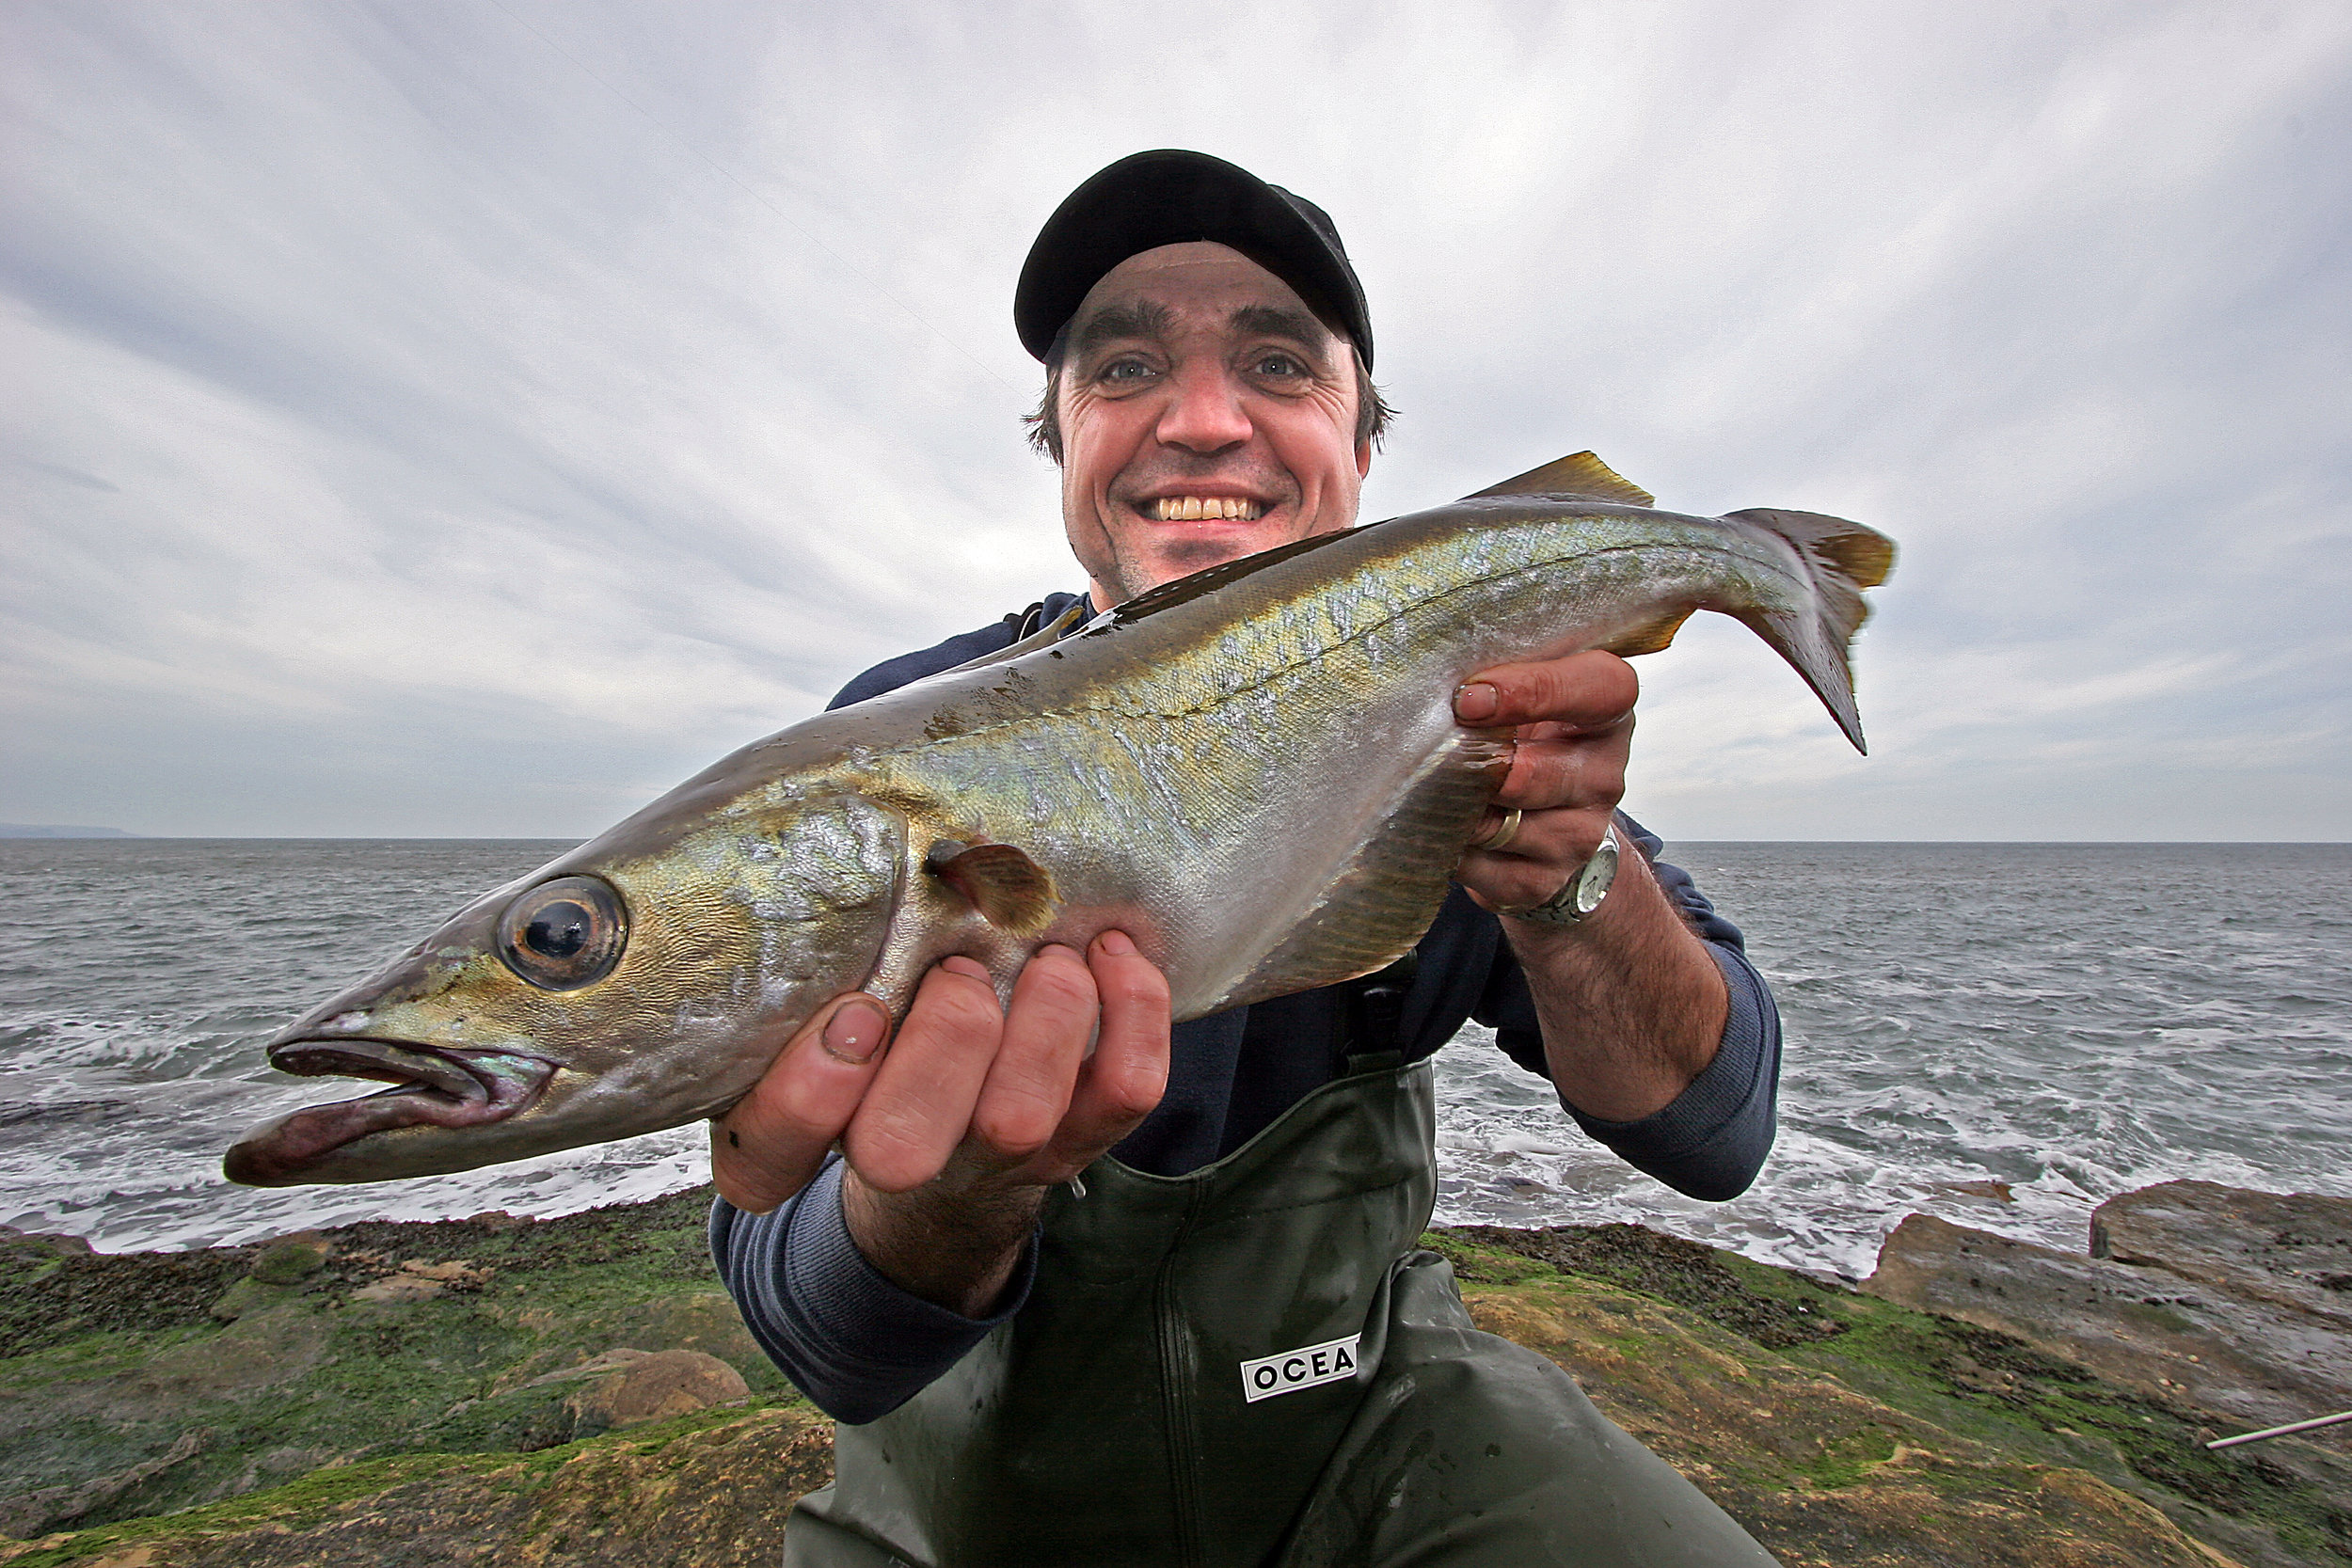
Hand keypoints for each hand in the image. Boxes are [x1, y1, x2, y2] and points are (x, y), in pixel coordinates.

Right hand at [711, 932, 1169, 1300]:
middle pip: (903, 1146)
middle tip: (966, 970)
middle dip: (945, 1036)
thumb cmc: (886, 1037)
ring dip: (1044, 1015)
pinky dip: (1132, 1009)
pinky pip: (1125, 1088)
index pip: (767, 1152)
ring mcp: (998, 1159)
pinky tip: (1112, 954)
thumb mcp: (830, 994)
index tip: (854, 1010)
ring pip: (1021, 1115)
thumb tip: (852, 837)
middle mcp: (899, 1159)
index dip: (806, 1091)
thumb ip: (827, 948)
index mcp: (812, 1123)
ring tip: (1051, 957)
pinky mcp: (1081, 1139)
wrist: (958, 1162)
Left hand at [1452, 649, 1637, 914]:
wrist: (1540, 820)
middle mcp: (1604, 775)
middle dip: (1478, 765)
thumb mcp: (1523, 693)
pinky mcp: (1545, 880)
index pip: (1600, 689)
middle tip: (1437, 752)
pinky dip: (1452, 848)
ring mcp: (1580, 834)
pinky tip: (1443, 828)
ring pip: (1502, 825)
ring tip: (1431, 788)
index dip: (1534, 690)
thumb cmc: (1521, 736)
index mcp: (1607, 712)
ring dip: (1457, 808)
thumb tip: (1432, 673)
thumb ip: (1499, 675)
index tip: (1470, 698)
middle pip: (1537, 773)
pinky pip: (1483, 867)